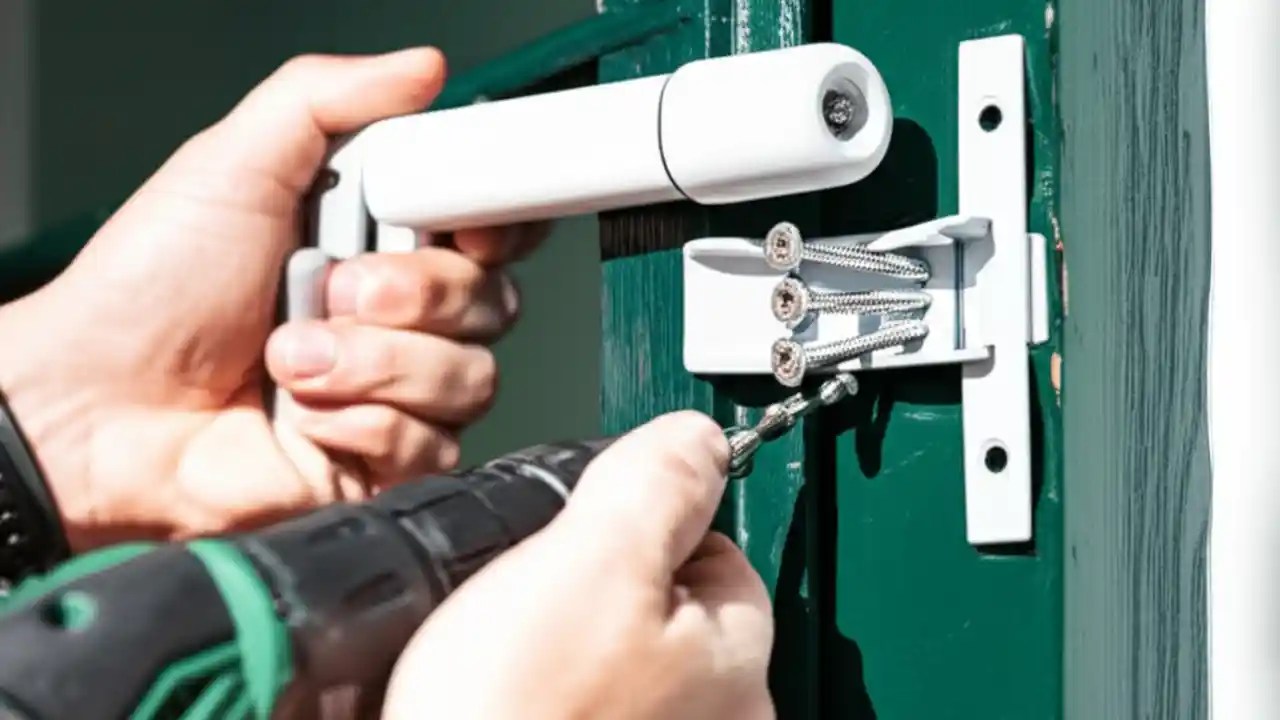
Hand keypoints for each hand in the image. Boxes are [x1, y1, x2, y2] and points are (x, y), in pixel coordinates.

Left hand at [0, 48, 547, 550]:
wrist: (98, 406)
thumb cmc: (147, 289)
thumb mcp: (233, 163)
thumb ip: (327, 98)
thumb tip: (419, 68)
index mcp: (374, 239)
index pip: (492, 230)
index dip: (497, 228)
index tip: (462, 225)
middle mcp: (395, 317)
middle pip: (494, 301)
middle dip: (416, 294)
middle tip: (335, 286)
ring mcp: (392, 391)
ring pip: (470, 377)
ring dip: (374, 363)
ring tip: (291, 356)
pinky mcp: (380, 461)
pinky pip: (432, 444)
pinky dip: (359, 423)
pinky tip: (300, 413)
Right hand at [382, 411, 775, 719]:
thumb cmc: (511, 719)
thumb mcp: (592, 559)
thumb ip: (657, 485)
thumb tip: (696, 438)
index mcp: (736, 664)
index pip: (722, 553)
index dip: (648, 525)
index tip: (590, 531)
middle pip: (670, 615)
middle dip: (603, 591)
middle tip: (534, 600)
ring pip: (622, 667)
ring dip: (570, 649)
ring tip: (509, 656)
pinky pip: (586, 708)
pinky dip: (548, 698)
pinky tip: (504, 698)